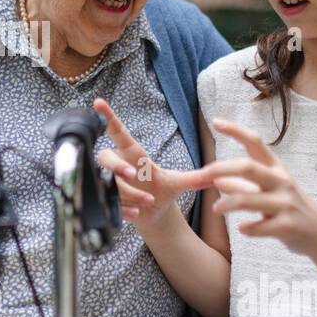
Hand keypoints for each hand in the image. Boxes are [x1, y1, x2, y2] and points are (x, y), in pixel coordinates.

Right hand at [92, 98, 219, 231]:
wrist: (153, 213)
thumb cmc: (162, 190)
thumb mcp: (179, 183)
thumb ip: (196, 178)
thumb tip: (218, 173)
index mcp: (134, 153)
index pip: (118, 132)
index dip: (108, 116)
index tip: (98, 102)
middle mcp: (119, 164)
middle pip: (105, 156)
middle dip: (117, 166)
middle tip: (133, 175)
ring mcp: (110, 181)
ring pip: (108, 182)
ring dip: (128, 194)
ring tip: (146, 203)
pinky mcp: (107, 198)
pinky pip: (107, 200)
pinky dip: (123, 208)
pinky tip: (136, 214)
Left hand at [203, 118, 316, 258]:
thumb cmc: (289, 208)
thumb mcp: (268, 192)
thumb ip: (242, 185)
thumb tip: (216, 180)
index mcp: (276, 168)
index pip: (255, 142)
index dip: (236, 131)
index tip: (216, 122)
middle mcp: (281, 181)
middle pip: (248, 167)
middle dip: (222, 168)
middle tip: (203, 174)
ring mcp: (286, 203)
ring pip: (248, 200)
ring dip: (227, 203)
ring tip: (215, 209)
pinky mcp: (288, 226)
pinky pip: (259, 226)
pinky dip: (247, 228)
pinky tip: (243, 228)